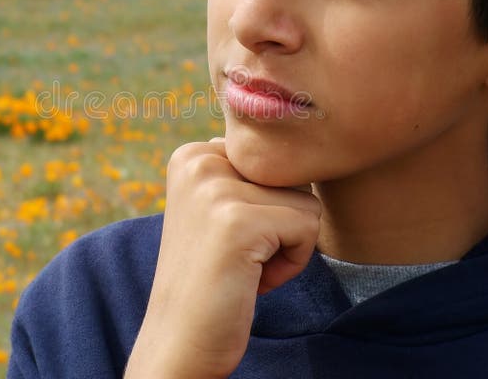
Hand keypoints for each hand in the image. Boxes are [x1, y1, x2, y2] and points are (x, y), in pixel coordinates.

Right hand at [125, 139, 321, 378]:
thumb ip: (250, 173)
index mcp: (192, 154)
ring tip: (244, 266)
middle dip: (281, 224)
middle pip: (293, 178)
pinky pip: (307, 228)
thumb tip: (304, 149)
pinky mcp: (238, 221)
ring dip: (288, 245)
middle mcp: (199, 161)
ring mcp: (216, 189)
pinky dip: (291, 264)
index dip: (267, 207)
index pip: (275, 162)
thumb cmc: (213, 277)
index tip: (230, 237)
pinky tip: (252, 279)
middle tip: (239, 256)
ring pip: (306, 203)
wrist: (180, 339)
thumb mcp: (221, 208)